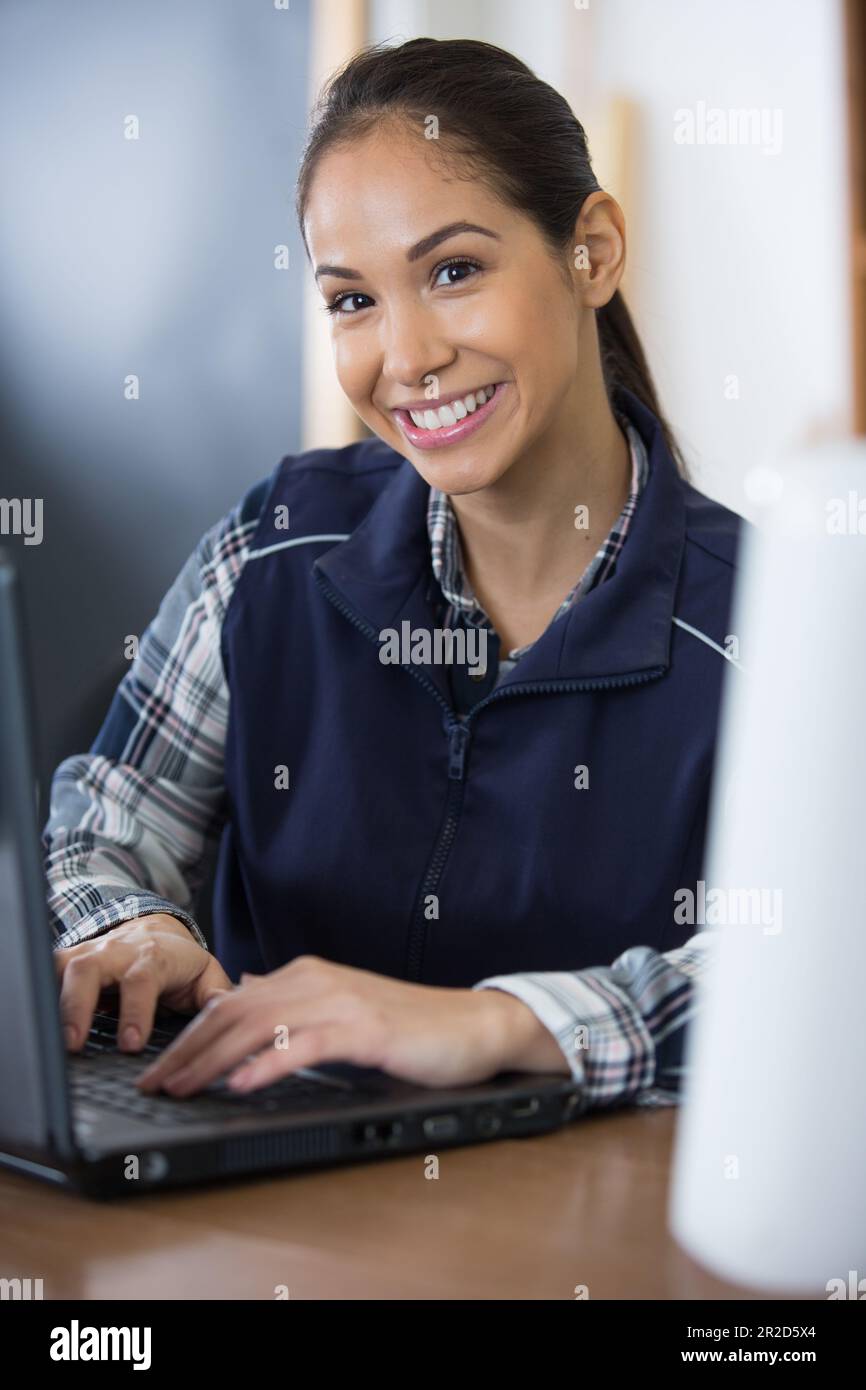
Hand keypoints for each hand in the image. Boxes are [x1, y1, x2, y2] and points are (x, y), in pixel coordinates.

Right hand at [54, 913, 231, 1052]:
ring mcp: (91, 953)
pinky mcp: (72, 959)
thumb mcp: (206, 976)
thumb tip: (227, 1012)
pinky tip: (43, 1019)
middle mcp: (118, 952)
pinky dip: (44, 989)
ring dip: (56, 1002)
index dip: (136, 1011)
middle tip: (74, 1043)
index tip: (131, 1044)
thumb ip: (216, 996)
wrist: (156, 932)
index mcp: (154, 956)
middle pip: (91, 969)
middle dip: (79, 1005)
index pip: (142, 980)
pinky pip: (50, 969)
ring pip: (65, 968)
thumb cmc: (181, 963)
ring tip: (54, 1040)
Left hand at [136, 955, 569, 1095]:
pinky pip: (306, 1043)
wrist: (473, 1026)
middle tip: (156, 1085)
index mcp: (307, 975)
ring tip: (184, 1087)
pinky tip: (243, 1083)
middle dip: (189, 1050)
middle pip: (235, 1012)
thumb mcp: (341, 1013)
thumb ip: (295, 1009)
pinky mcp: (366, 1028)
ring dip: (214, 1059)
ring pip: (260, 1025)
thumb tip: (245, 1005)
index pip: (232, 1003)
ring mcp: (342, 1001)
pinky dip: (268, 1063)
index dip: (190, 1036)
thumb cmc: (409, 1028)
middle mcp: (318, 980)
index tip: (160, 1069)